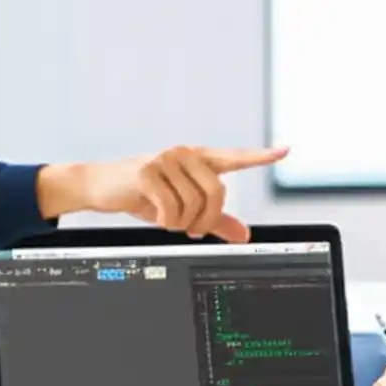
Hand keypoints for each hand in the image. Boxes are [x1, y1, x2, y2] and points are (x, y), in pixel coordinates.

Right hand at [36, 146, 287, 241]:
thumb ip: (214, 220)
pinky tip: (157, 215)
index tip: (284, 151)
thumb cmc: (144, 196)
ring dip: (183, 222)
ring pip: (194, 203)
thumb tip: (244, 234)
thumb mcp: (182, 209)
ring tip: (169, 219)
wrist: (100, 187)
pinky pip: (171, 207)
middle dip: (206, 220)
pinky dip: (167, 221)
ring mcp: (166, 159)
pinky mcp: (147, 170)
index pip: (234, 158)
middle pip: (217, 193)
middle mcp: (186, 154)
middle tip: (191, 229)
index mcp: (198, 160)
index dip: (260, 157)